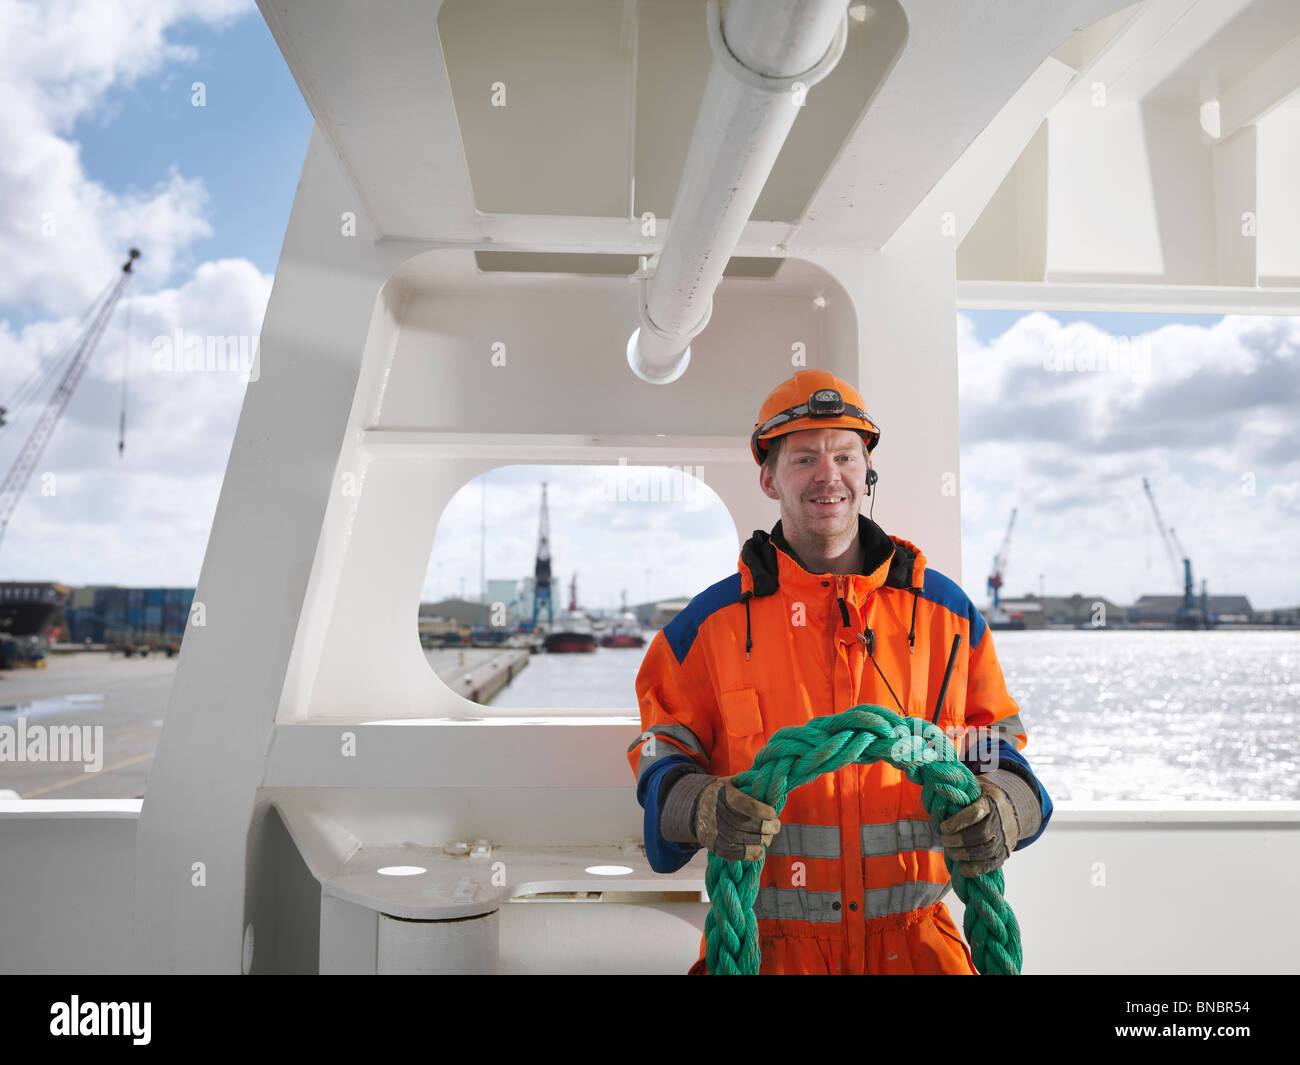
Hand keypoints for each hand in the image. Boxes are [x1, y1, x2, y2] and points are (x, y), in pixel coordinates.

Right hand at [660, 772, 780, 860]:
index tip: (772, 812)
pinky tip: (760, 847)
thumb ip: (749, 780)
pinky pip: (739, 855)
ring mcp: (716, 833)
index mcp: (724, 796)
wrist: (696, 809)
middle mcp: (718, 815)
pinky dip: (753, 853)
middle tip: (776, 826)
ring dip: (763, 841)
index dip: (764, 811)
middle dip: (768, 828)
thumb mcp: (731, 782)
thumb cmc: (721, 794)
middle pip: (749, 826)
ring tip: (768, 836)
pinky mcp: (717, 848)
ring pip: (746, 842)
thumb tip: (767, 779)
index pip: (748, 806)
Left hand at [938, 775, 1019, 876]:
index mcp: (992, 801)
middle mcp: (1001, 820)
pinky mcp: (1004, 853)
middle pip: (981, 834)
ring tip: (950, 851)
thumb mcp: (975, 786)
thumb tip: (936, 790)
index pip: (975, 813)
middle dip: (958, 840)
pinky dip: (975, 869)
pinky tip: (961, 867)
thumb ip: (958, 790)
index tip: (943, 827)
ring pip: (986, 851)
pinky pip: (991, 865)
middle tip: (943, 840)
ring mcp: (1005, 838)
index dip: (956, 822)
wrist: (1012, 808)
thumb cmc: (984, 796)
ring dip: (963, 854)